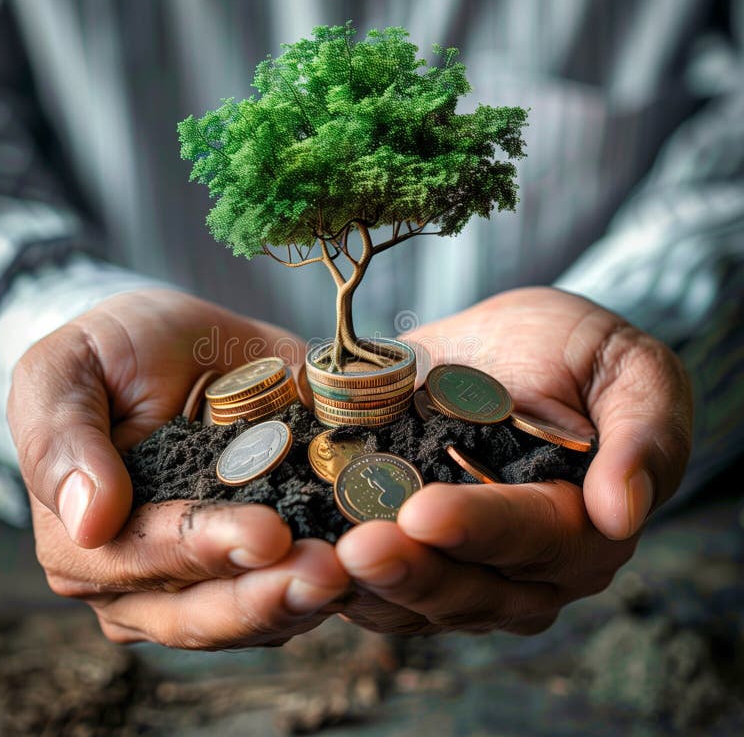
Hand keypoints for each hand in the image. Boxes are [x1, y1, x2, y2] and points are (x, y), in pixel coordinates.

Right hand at [8, 289, 348, 647]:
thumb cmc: (109, 354)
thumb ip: (62, 439)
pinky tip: (363, 569)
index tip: (267, 534)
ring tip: (357, 573)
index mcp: (83, 540)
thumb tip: (90, 521)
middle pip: (202, 611)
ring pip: (249, 620)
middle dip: (267, 596)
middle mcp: (133, 581)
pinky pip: (282, 598)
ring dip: (302, 602)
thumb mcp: (65, 371)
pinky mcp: (247, 569)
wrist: (162, 346)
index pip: (145, 557)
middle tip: (330, 572)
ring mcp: (193, 584)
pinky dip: (322, 590)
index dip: (204, 548)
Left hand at [335, 287, 691, 633]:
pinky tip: (304, 565)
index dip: (482, 528)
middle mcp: (529, 568)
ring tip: (318, 565)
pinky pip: (383, 586)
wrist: (511, 347)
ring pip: (420, 600)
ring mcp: (470, 569)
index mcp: (586, 527)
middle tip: (356, 550)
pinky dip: (344, 581)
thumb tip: (624, 513)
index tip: (425, 512)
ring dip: (370, 587)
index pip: (536, 537)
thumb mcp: (632, 372)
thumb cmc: (582, 353)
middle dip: (413, 569)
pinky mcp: (418, 555)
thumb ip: (644, 437)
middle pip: (472, 588)